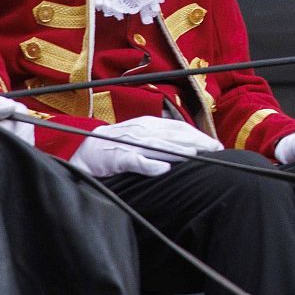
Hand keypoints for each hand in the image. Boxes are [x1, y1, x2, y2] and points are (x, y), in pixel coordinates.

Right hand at [70, 116, 220, 177]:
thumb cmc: (111, 147)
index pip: (176, 127)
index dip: (197, 135)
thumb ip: (157, 139)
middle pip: (172, 134)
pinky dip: (149, 164)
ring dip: (177, 150)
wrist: (79, 152)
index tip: (215, 145)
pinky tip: (163, 169)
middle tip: (215, 150)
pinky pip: (134, 160)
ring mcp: (126, 144)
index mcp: (145, 125)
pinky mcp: (115, 158)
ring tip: (196, 155)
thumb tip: (185, 146)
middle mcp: (138, 131)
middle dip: (195, 142)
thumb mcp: (136, 138)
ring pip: (157, 145)